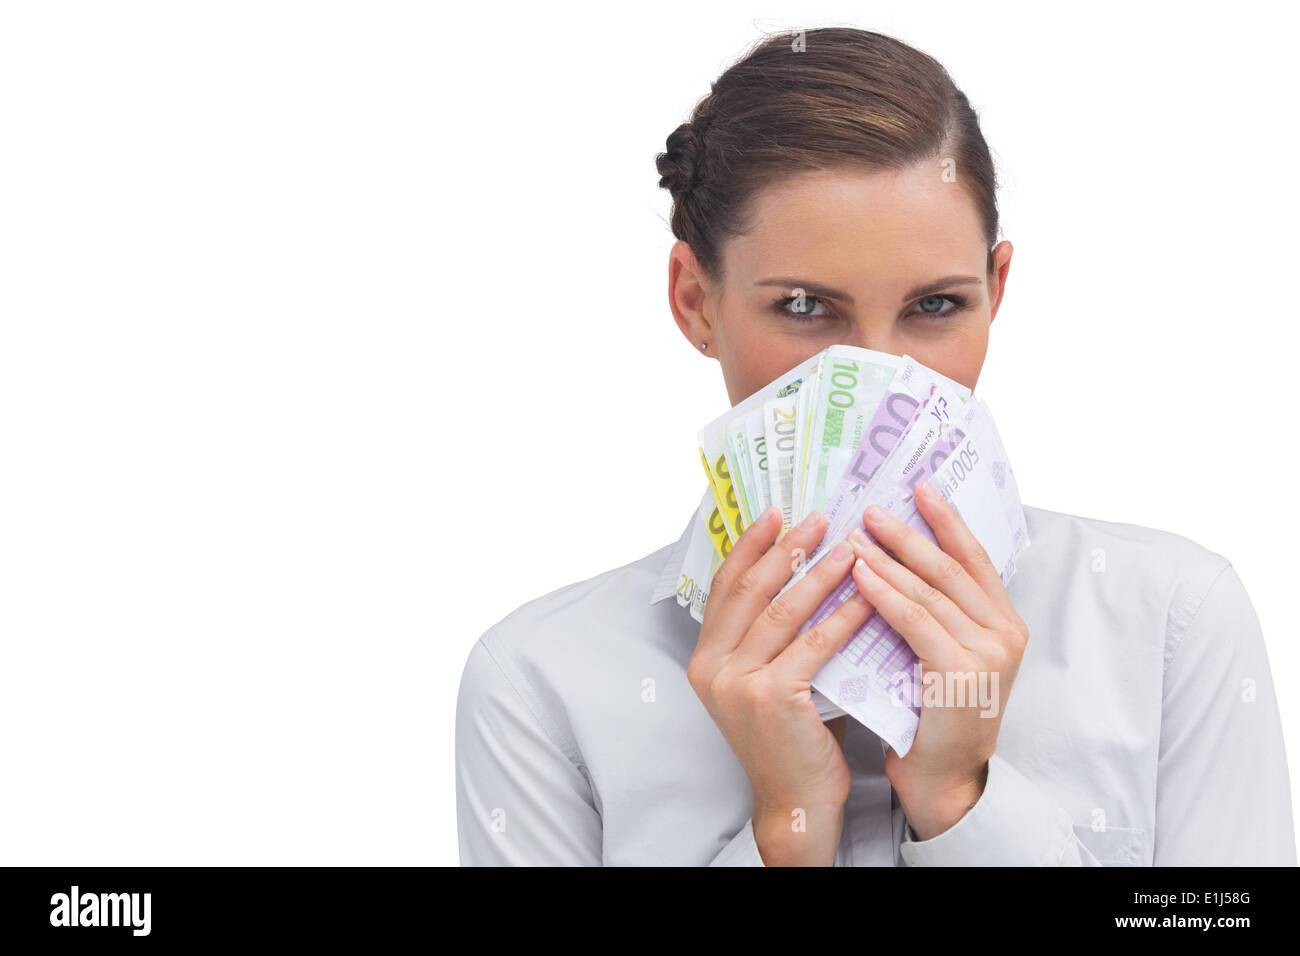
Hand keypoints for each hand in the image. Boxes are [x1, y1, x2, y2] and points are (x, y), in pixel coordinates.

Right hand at [687, 506, 875, 865]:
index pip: (725, 587)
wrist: (796, 801)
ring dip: (819, 574)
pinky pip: (813, 644)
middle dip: (785, 548)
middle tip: (818, 518)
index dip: (749, 547)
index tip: (775, 513)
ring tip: (850, 546)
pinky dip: (843, 616)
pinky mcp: (771, 698)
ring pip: (782, 611)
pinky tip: (868, 595)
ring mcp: (737, 683)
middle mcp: (712, 667)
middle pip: (750, 590)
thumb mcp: (766, 679)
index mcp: (705, 657)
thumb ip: (769, 636)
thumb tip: (800, 570)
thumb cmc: (791, 737)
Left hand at [845, 481, 1028, 840]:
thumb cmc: (932, 714)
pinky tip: (859, 575)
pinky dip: (884, 594)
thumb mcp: (942, 652)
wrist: (941, 778)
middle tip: (873, 506)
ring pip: (929, 591)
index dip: (948, 521)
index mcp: (1004, 622)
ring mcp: (987, 653)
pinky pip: (914, 621)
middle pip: (950, 567)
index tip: (921, 487)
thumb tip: (894, 555)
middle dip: (910, 532)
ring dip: (888, 558)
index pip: (974, 559)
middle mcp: (1005, 633)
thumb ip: (933, 610)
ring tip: (856, 534)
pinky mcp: (960, 673)